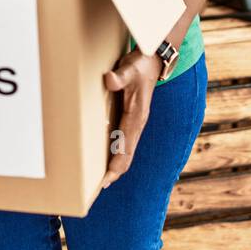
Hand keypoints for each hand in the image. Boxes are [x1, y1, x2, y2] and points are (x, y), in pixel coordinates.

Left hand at [100, 48, 163, 188]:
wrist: (153, 60)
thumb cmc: (140, 65)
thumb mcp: (130, 68)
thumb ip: (120, 76)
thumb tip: (109, 80)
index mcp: (137, 118)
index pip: (126, 148)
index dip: (115, 166)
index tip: (105, 181)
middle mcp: (137, 124)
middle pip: (126, 156)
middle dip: (114, 173)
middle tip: (97, 189)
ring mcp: (134, 124)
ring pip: (125, 152)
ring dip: (114, 167)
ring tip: (100, 181)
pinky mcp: (130, 119)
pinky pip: (123, 143)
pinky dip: (115, 155)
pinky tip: (104, 159)